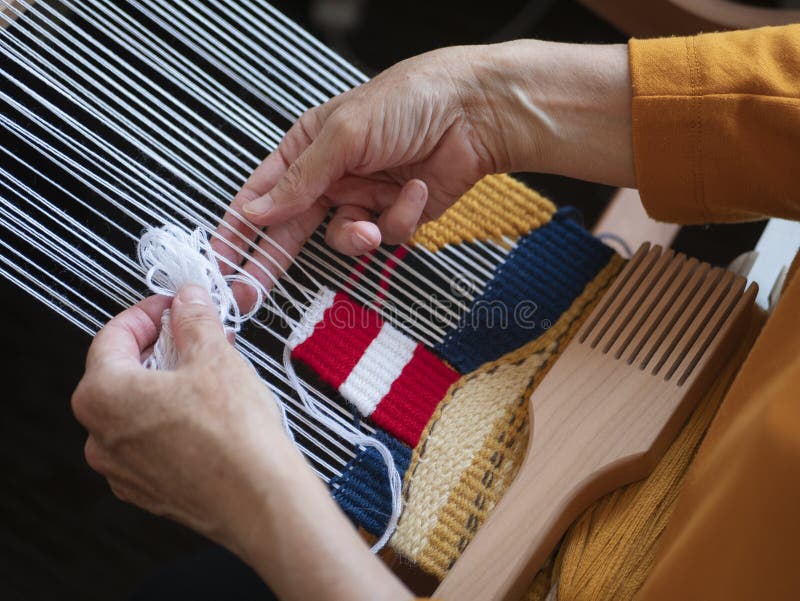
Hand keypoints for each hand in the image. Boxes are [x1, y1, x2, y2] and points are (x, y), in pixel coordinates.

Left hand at [72, 286, 411, 599]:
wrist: (261, 502)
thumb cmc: (235, 435)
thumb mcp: (215, 357)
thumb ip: (194, 319)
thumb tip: (187, 300)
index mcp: (103, 395)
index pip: (113, 336)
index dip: (149, 314)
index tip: (175, 306)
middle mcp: (99, 435)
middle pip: (122, 373)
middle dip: (162, 349)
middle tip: (198, 337)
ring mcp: (120, 469)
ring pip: (138, 409)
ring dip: (169, 385)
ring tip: (212, 375)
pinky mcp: (146, 490)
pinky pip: (150, 442)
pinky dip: (173, 421)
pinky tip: (210, 415)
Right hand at [214, 41, 634, 308]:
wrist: (474, 112)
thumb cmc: (407, 102)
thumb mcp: (343, 135)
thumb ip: (299, 179)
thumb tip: (255, 212)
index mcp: (307, 149)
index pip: (262, 194)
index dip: (239, 227)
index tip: (218, 259)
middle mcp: (331, 177)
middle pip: (292, 229)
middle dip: (274, 259)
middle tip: (249, 291)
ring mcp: (364, 197)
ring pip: (342, 240)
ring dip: (357, 236)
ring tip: (373, 223)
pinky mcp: (397, 214)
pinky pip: (386, 235)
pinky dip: (402, 217)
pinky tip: (415, 190)